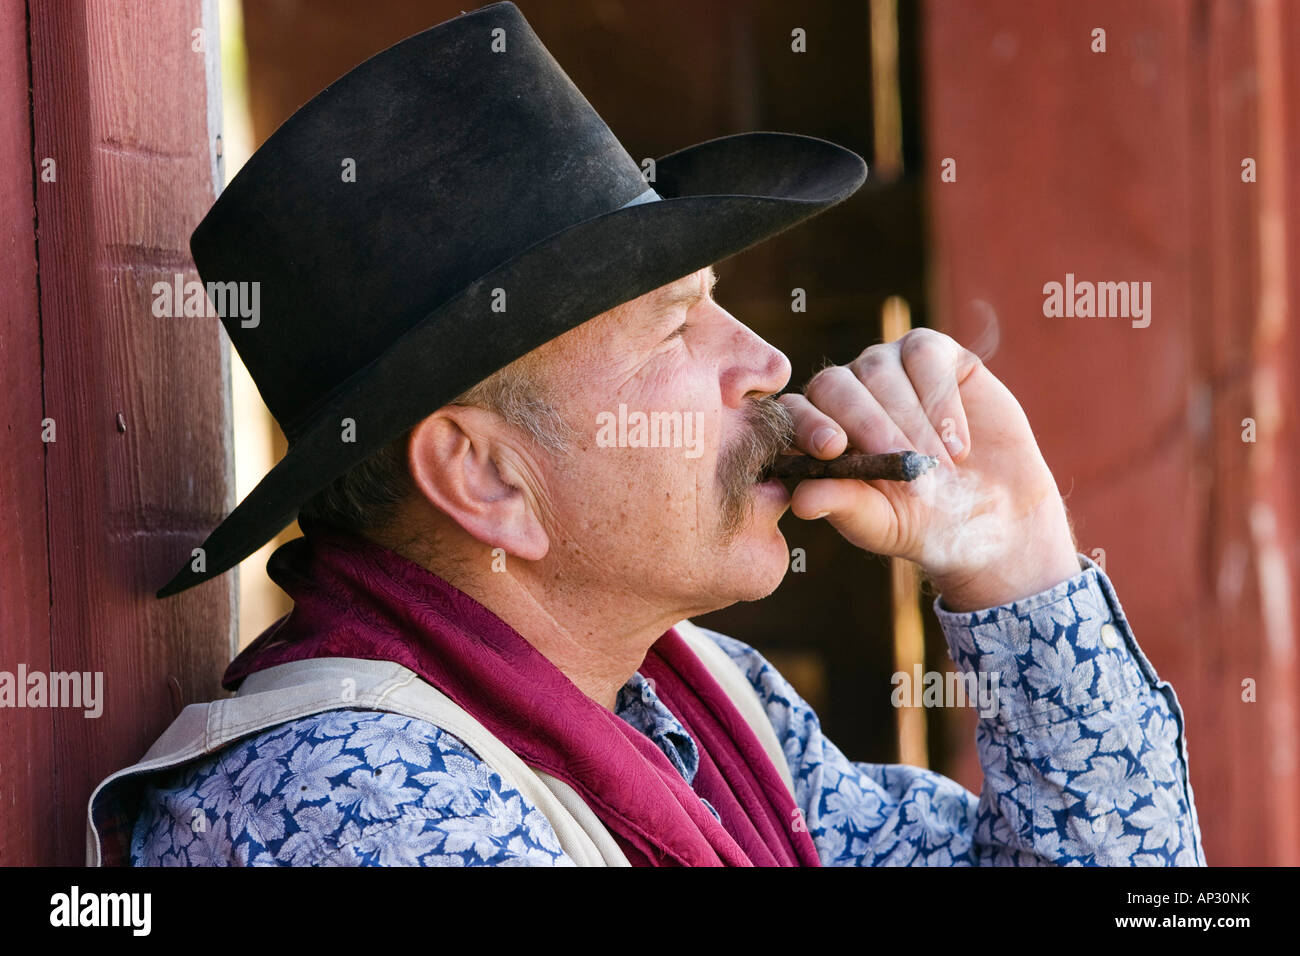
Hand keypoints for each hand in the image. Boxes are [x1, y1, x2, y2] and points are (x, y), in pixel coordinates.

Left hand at [778, 328, 1080, 611]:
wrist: (994, 513)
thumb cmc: (926, 522)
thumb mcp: (882, 523)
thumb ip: (844, 506)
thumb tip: (801, 501)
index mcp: (819, 433)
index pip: (793, 413)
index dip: (808, 424)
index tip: (833, 448)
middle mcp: (845, 393)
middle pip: (834, 385)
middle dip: (869, 424)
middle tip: (904, 461)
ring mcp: (886, 367)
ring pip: (879, 368)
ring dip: (913, 420)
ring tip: (941, 467)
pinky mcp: (932, 351)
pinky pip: (924, 353)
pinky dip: (942, 398)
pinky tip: (958, 445)